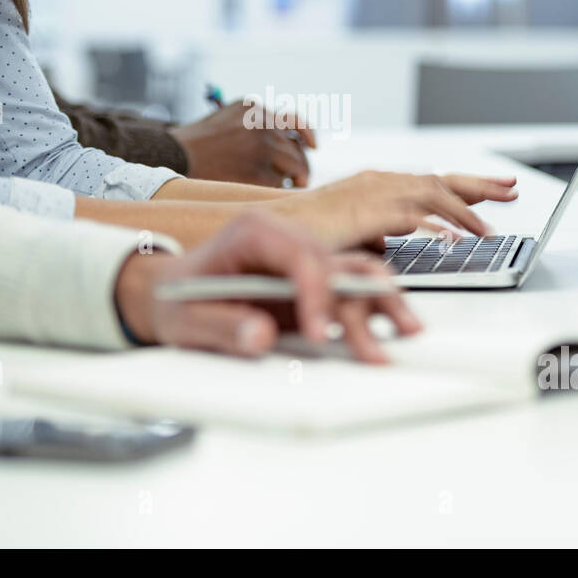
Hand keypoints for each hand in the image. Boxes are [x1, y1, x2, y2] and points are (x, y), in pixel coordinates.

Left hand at [114, 211, 419, 362]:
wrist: (171, 295)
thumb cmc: (176, 302)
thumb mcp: (184, 320)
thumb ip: (220, 328)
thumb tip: (257, 335)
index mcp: (253, 232)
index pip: (300, 256)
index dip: (316, 295)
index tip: (321, 333)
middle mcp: (286, 238)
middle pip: (337, 263)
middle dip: (362, 303)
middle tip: (377, 344)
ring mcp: (303, 257)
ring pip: (355, 270)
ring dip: (382, 300)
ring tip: (406, 331)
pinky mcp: (313, 279)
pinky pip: (352, 286)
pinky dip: (375, 306)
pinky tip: (393, 327)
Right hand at [170, 100, 316, 186]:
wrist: (173, 155)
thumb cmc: (200, 142)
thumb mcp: (228, 117)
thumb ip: (257, 123)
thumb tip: (295, 143)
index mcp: (254, 109)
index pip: (294, 121)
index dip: (308, 134)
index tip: (314, 147)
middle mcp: (261, 124)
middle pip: (297, 149)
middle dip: (301, 165)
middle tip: (300, 179)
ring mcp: (261, 147)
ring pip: (295, 166)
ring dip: (294, 178)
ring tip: (287, 187)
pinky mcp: (257, 171)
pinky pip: (280, 183)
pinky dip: (278, 189)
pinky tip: (267, 191)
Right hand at [269, 170, 518, 249]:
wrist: (272, 227)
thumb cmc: (308, 231)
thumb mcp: (353, 228)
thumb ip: (378, 228)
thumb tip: (396, 238)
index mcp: (380, 184)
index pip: (434, 181)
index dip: (470, 185)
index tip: (501, 187)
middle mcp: (380, 182)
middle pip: (440, 181)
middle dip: (480, 187)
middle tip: (512, 190)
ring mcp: (372, 194)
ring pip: (430, 196)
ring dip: (463, 213)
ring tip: (487, 232)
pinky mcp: (362, 213)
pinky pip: (407, 217)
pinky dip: (432, 226)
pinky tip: (452, 239)